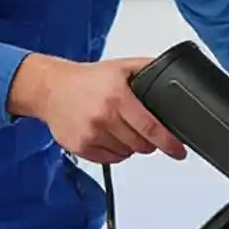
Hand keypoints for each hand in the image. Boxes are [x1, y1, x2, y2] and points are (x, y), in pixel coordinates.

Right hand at [8, 53, 187, 164]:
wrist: (50, 89)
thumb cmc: (86, 80)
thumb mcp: (121, 68)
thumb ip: (147, 71)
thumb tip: (171, 77)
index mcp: (118, 97)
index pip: (150, 127)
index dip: (168, 142)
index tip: (179, 151)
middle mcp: (104, 117)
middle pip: (141, 144)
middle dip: (149, 141)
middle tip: (143, 129)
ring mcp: (91, 134)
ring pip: (127, 153)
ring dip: (131, 145)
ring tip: (120, 127)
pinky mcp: (80, 147)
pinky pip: (110, 159)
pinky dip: (115, 152)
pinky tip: (109, 135)